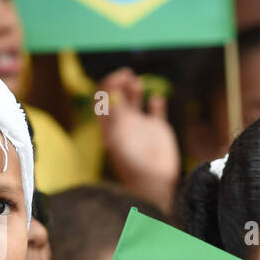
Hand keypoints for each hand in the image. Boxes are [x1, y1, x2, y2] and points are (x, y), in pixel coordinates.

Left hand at [96, 68, 178, 211]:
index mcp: (109, 127)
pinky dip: (156, 102)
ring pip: (134, 100)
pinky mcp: (158, 130)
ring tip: (136, 82)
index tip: (115, 78)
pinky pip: (156, 111)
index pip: (101, 100)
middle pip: (117, 96)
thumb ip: (114, 116)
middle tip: (127, 75)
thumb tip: (108, 93)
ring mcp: (140, 126)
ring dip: (134, 88)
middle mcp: (123, 124)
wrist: (153, 184)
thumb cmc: (132, 165)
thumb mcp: (119, 138)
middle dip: (119, 82)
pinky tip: (155, 100)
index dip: (106, 86)